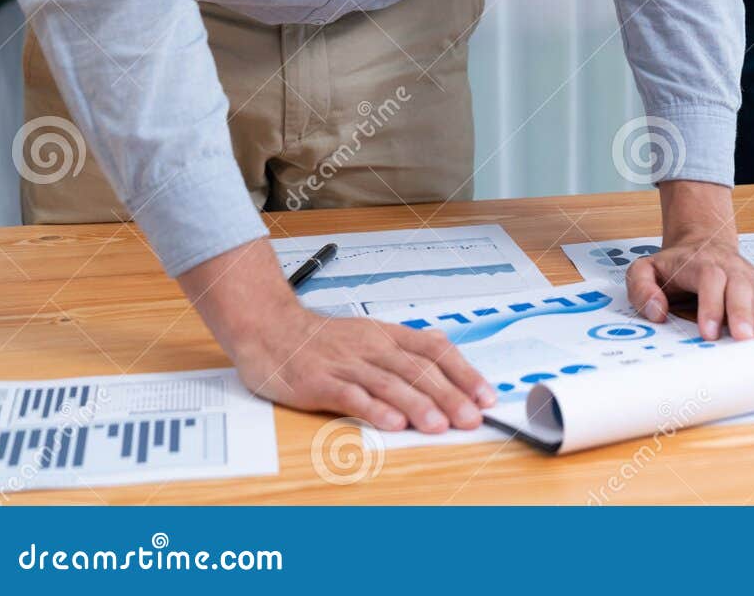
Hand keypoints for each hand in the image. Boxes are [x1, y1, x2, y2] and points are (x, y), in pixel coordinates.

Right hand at [179, 239, 494, 432]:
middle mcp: (372, 347)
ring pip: (388, 383)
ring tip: (439, 425)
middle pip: (417, 370)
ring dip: (417, 406)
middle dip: (448, 395)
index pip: (435, 351)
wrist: (268, 328)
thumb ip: (405, 347)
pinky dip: (373, 409)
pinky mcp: (318, 382)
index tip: (485, 396)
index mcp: (388, 336)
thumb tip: (444, 353)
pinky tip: (391, 423)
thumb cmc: (322, 339)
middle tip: (471, 418)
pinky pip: (349, 395)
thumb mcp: (370, 334)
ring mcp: (345, 364)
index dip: (463, 373)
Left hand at [625, 180, 753, 340]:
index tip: (709, 332)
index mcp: (698, 262)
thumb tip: (657, 311)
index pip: (709, 278)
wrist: (701, 243)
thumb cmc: (674, 265)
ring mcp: (745, 274)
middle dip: (743, 314)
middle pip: (740, 285)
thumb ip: (641, 289)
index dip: (712, 305)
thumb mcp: (644, 270)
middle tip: (743, 340)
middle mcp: (727, 265)